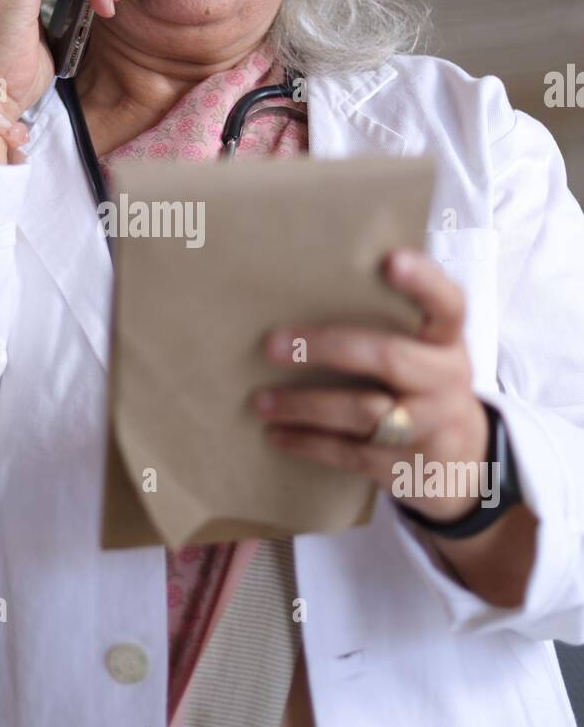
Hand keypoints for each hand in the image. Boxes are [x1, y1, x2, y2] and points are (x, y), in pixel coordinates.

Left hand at [251, 248, 490, 521]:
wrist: (466, 461)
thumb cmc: (425, 384)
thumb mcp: (428, 351)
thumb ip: (392, 322)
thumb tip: (310, 282)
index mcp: (448, 341)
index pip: (447, 304)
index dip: (423, 282)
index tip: (391, 260)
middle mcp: (446, 380)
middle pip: (387, 357)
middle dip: (325, 348)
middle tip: (271, 345)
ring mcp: (430, 427)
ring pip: (362, 411)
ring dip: (304, 405)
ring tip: (260, 401)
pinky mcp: (407, 467)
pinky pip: (351, 453)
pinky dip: (308, 443)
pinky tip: (277, 434)